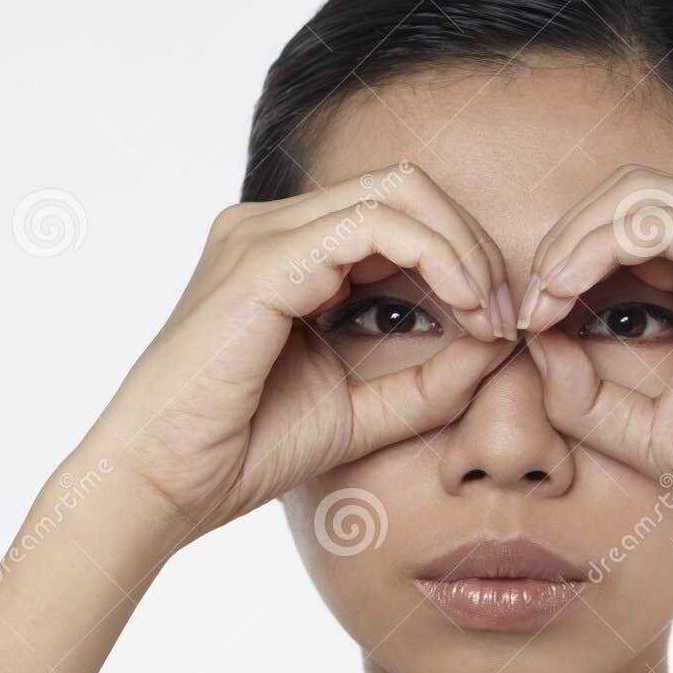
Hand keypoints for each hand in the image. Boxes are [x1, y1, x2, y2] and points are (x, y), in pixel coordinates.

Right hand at [89, 163, 513, 542]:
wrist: (164, 486)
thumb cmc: (244, 449)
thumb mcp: (365, 410)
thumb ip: (433, 377)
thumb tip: (504, 339)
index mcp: (286, 252)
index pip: (397, 213)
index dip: (464, 255)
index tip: (503, 322)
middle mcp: (270, 227)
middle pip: (405, 186)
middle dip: (472, 242)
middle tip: (508, 312)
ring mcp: (261, 235)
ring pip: (396, 192)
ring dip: (462, 248)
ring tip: (491, 313)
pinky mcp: (262, 261)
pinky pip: (373, 225)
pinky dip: (436, 258)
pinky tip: (465, 308)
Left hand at [518, 166, 672, 559]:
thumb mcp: (643, 429)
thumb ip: (582, 389)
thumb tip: (531, 334)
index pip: (625, 229)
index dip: (563, 262)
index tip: (523, 321)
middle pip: (626, 198)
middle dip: (561, 243)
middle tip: (525, 307)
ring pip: (639, 196)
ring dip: (572, 241)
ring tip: (541, 302)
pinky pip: (667, 221)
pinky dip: (601, 245)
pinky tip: (567, 292)